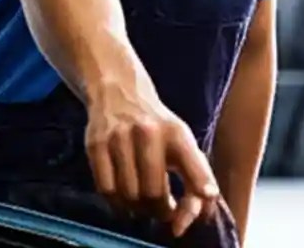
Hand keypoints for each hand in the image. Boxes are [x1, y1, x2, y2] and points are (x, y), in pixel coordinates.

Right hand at [85, 85, 220, 236]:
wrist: (118, 91)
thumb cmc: (156, 126)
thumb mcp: (181, 140)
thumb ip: (196, 174)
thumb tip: (206, 210)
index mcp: (176, 132)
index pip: (192, 163)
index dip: (200, 186)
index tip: (204, 208)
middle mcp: (148, 133)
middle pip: (154, 192)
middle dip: (161, 211)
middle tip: (164, 212)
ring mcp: (119, 138)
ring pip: (129, 195)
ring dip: (139, 210)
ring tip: (145, 206)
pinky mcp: (96, 145)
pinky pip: (106, 190)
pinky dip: (117, 204)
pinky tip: (124, 201)